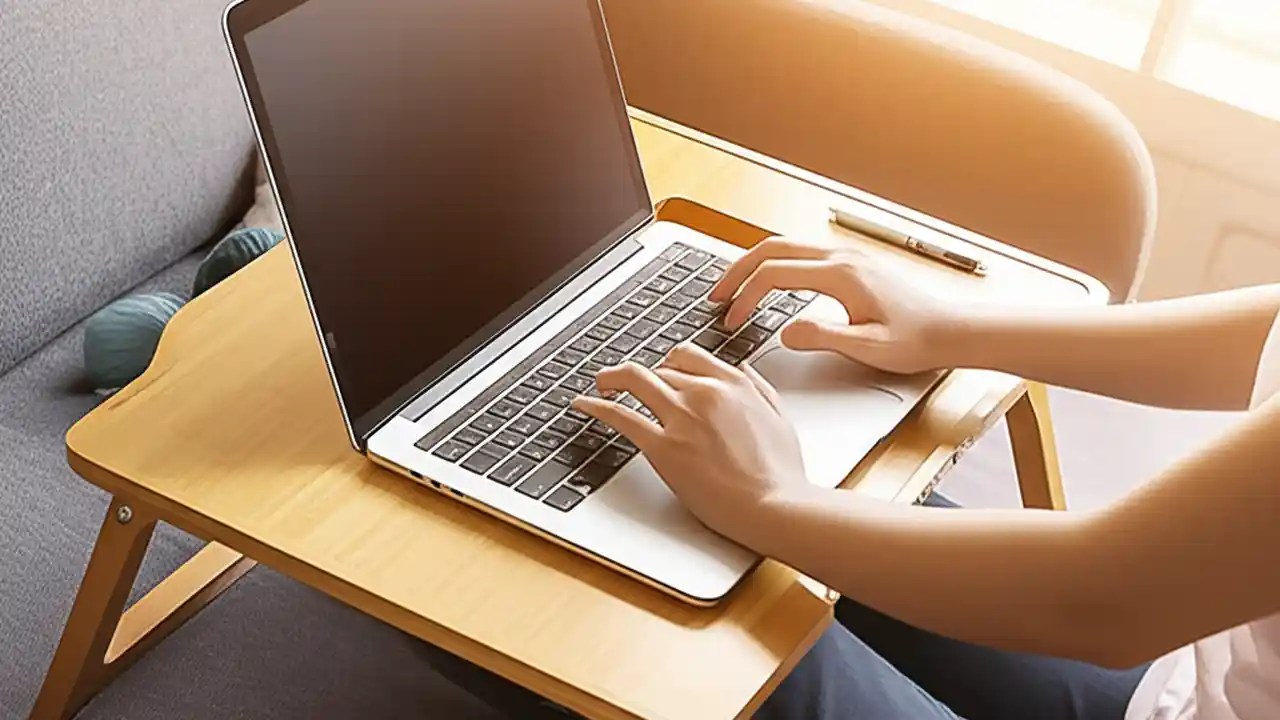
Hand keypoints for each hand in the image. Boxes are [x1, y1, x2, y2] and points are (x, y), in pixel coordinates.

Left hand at [572, 345, 806, 545]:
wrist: (775, 506)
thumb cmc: (780, 473)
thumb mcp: (780, 417)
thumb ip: (758, 388)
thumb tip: (741, 368)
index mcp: (733, 384)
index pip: (688, 356)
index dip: (668, 363)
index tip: (660, 371)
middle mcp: (705, 392)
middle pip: (660, 368)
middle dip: (644, 376)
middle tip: (629, 385)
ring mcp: (682, 417)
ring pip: (635, 379)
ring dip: (612, 377)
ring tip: (601, 383)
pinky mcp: (663, 447)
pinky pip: (620, 415)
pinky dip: (595, 405)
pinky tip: (583, 404)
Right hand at [708, 236, 956, 374]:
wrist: (952, 331)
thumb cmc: (917, 341)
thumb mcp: (868, 348)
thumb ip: (823, 337)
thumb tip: (785, 332)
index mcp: (840, 275)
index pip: (774, 274)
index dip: (745, 296)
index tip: (731, 319)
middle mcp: (840, 257)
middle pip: (772, 248)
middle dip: (737, 270)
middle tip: (715, 296)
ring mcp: (846, 257)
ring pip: (785, 246)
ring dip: (754, 264)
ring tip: (734, 290)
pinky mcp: (851, 264)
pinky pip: (801, 254)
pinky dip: (775, 265)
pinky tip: (769, 285)